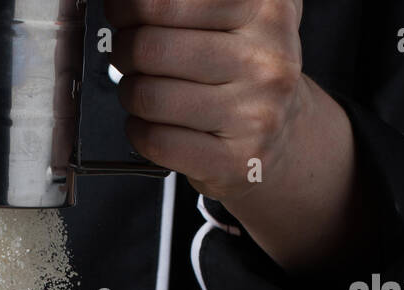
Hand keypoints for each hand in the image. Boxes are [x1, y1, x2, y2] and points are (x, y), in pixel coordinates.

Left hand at [107, 0, 366, 271]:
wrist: (281, 133)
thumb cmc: (243, 69)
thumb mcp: (235, 16)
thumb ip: (184, 4)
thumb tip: (123, 3)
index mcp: (267, 8)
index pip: (167, 2)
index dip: (130, 7)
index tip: (122, 13)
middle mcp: (268, 58)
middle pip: (150, 48)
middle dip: (124, 51)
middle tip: (130, 56)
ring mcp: (256, 112)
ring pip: (148, 96)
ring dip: (131, 94)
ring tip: (144, 91)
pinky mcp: (237, 158)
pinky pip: (156, 141)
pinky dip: (138, 132)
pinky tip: (152, 124)